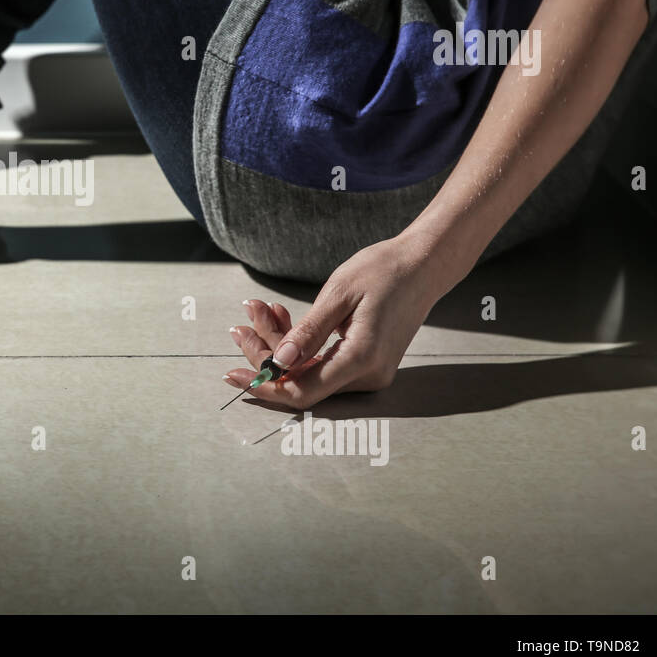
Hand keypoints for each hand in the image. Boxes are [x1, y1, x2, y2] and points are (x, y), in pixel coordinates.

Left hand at [223, 234, 444, 409]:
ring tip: (259, 310)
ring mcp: (369, 372)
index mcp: (362, 359)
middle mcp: (367, 375)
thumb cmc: (384, 271)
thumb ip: (307, 332)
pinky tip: (281, 316)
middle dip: (265, 354)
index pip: (302, 390)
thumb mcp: (339, 294)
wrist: (423, 266)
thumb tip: (277, 362)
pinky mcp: (366, 363)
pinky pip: (323, 362)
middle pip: (301, 381)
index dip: (264, 386)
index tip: (232, 374)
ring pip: (309, 371)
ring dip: (279, 345)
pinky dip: (299, 344)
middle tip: (242, 323)